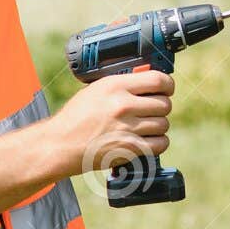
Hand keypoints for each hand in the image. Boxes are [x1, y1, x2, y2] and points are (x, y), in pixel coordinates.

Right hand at [48, 70, 174, 175]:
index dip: (167, 85)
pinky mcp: (130, 149)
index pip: (158, 80)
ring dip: (158, 126)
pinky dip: (158, 143)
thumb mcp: (95, 90)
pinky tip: (148, 141)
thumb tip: (146, 81)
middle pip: (164, 104)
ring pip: (164, 124)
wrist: (61, 145)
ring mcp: (128, 128)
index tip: (166, 89)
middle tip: (152, 111)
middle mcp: (123, 105)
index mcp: (115, 86)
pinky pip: (160, 143)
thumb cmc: (76, 118)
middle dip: (161, 107)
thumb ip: (121, 85)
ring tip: (146, 127)